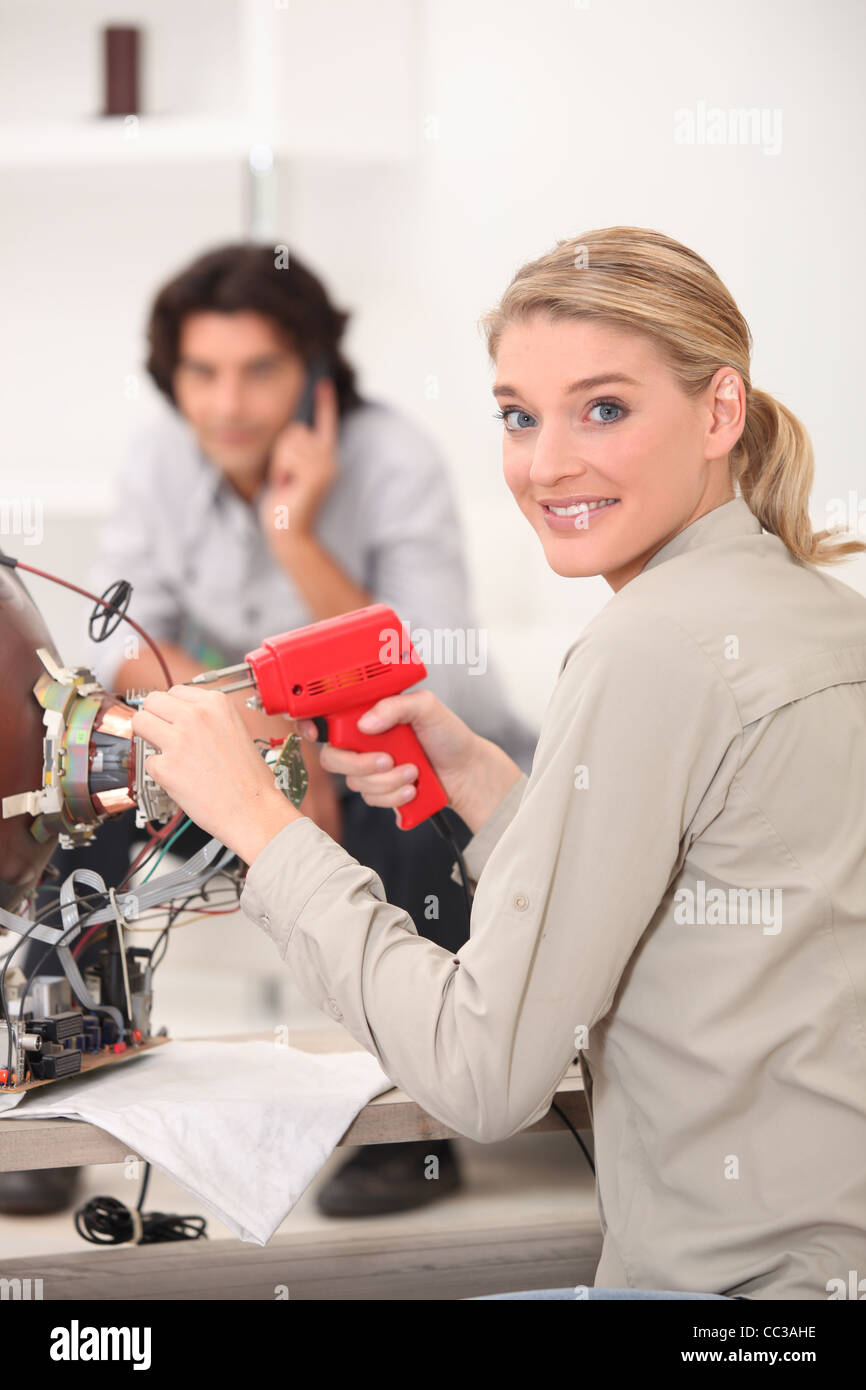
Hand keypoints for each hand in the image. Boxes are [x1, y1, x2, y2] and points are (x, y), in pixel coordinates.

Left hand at [130, 685, 299, 864]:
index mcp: (215, 703)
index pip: (174, 691)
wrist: (254, 809)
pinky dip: (158, 770)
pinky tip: (179, 777)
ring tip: (165, 752)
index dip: (172, 708)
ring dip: (147, 737)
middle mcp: (195, 716)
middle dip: (154, 717)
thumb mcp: (235, 729)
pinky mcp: (166, 767)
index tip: (173, 719)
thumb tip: (179, 713)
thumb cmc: (250, 777)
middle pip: (151, 701)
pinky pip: (147, 760)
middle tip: (162, 733)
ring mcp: (178, 740)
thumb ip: (207, 717)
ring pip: (139, 723)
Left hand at [257, 377, 339, 541]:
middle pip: (296, 431)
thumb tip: (295, 430)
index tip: (322, 384)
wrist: (288, 533)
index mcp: (325, 458)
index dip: (324, 404)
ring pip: (289, 442)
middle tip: (285, 478)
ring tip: (286, 484)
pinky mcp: (316, 477)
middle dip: (281, 451)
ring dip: (279, 463)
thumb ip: (295, 451)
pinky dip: (280, 470)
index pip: (325, 425)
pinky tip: (286, 487)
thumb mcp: (289, 471)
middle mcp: (330, 460)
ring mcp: (326, 468)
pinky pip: (289, 456)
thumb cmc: (284, 505)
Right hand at [297, 689, 523, 834]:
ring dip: (386, 781)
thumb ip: (397, 705)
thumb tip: (367, 722)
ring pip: (354, 782)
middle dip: (359, 764)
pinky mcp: (380, 792)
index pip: (327, 717)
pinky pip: (371, 800)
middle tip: (387, 759)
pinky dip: (393, 796)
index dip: (310, 724)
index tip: (314, 731)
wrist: (467, 771)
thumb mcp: (427, 707)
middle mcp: (364, 742)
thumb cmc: (448, 735)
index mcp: (368, 715)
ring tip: (413, 771)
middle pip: (332, 758)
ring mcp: (370, 769)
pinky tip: (412, 787)